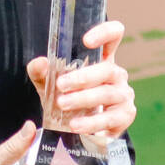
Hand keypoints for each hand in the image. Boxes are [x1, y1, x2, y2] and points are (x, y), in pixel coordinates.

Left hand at [26, 20, 135, 139]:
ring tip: (62, 104)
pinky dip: (91, 122)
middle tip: (60, 85)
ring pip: (107, 93)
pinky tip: (76, 125)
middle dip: (83, 77)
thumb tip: (40, 63)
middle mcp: (116, 74)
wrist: (79, 131)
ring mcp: (124, 95)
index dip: (105, 32)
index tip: (86, 41)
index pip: (113, 36)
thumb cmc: (67, 99)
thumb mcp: (49, 85)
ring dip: (83, 99)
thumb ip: (41, 73)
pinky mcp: (125, 116)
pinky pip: (110, 118)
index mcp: (102, 59)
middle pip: (107, 69)